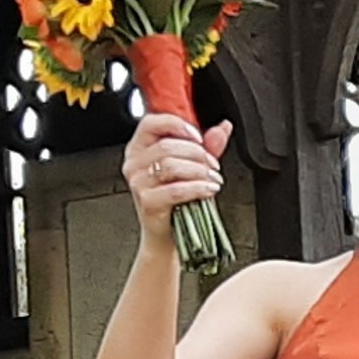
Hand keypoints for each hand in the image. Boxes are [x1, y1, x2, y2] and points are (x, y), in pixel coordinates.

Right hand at [124, 114, 230, 244]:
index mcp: (140, 149)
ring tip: (213, 180)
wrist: (168, 236)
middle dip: (198, 154)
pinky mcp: (147, 201)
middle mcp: (134, 163)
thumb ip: (208, 147)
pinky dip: (197, 188)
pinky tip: (209, 190)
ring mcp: (138, 183)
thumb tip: (223, 128)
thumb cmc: (177, 202)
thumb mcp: (193, 168)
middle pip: (167, 145)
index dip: (177, 124)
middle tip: (213, 166)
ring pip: (171, 165)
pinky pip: (176, 189)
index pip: (151, 122)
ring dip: (200, 171)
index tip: (199, 137)